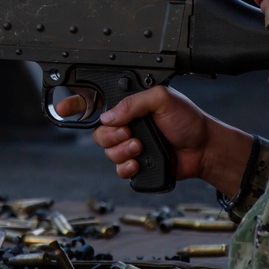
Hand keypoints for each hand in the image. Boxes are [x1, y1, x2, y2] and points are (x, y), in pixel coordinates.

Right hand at [58, 86, 252, 192]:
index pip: (97, 102)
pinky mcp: (136, 164)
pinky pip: (118, 169)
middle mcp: (127, 125)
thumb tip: (110, 116)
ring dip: (121, 151)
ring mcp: (131, 145)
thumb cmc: (188, 120)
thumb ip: (134, 102)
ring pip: (107, 152)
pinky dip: (126, 167)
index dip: (77, 104)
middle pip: (99, 132)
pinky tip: (138, 162)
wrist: (205, 148)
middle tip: (129, 133)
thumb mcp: (162, 98)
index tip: (63, 108)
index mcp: (130, 105)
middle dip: (111, 135)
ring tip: (139, 148)